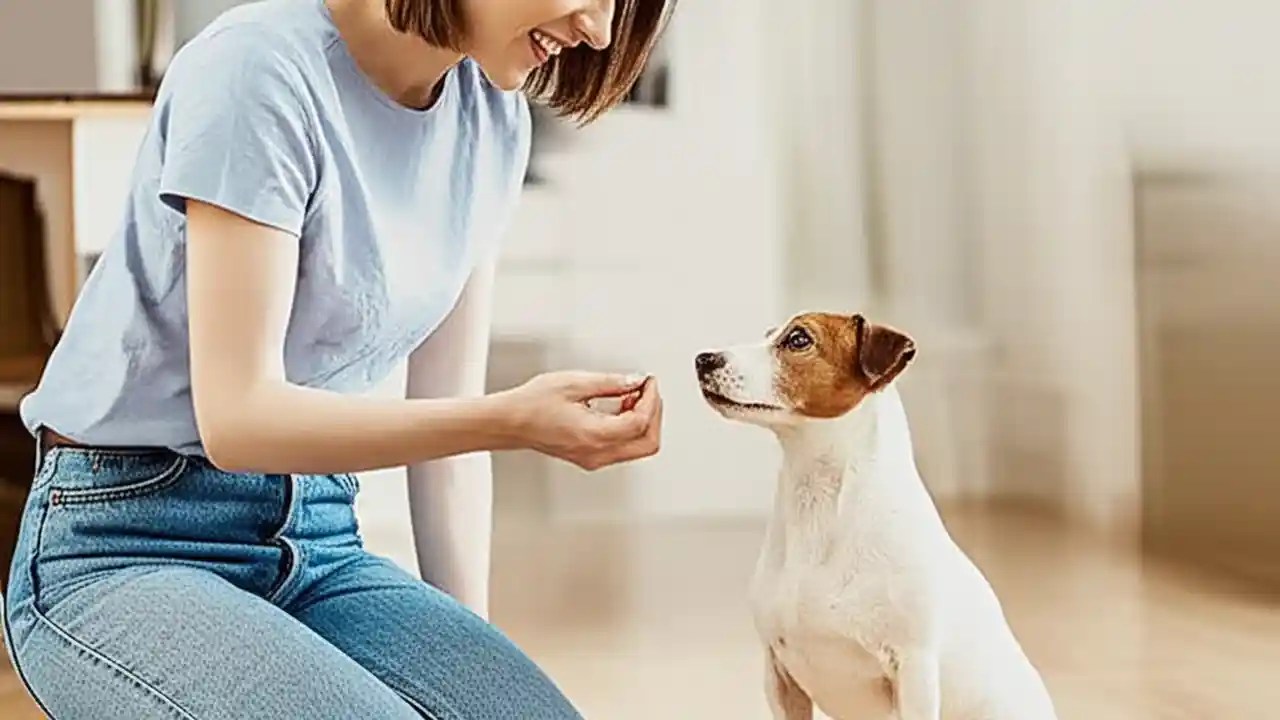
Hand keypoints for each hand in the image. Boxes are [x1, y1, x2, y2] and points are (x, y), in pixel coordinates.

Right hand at [501, 371, 662, 470]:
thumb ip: (610, 383)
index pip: (640, 423)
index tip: (648, 382)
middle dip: (654, 413)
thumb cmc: (532, 404)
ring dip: (643, 420)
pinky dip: (630, 427)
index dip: (651, 399)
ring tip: (633, 395)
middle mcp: (598, 453)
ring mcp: (595, 459)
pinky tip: (622, 406)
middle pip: (648, 443)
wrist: (511, 422)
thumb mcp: (575, 383)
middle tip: (647, 390)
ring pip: (638, 447)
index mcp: (595, 435)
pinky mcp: (591, 457)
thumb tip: (635, 381)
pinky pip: (623, 447)